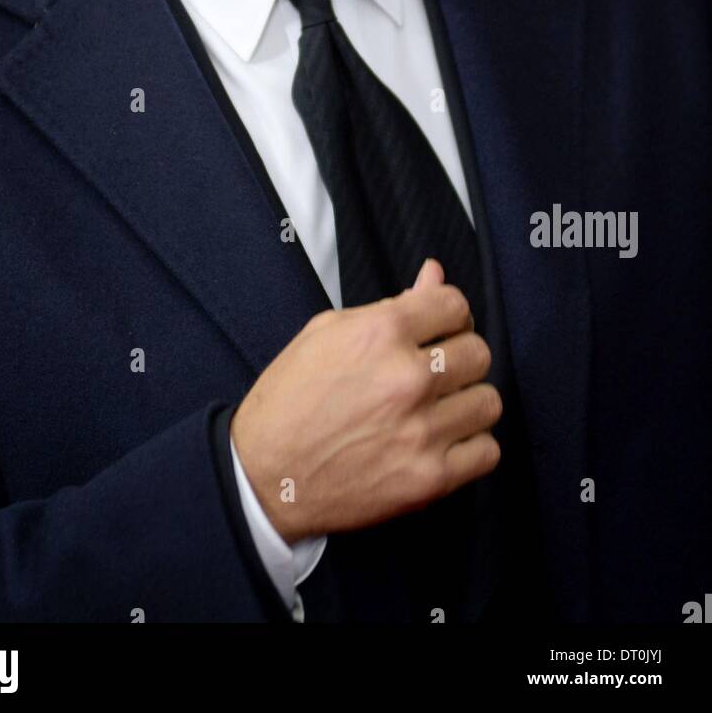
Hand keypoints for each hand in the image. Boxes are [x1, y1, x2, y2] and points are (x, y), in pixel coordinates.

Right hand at [230, 258, 500, 542]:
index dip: (449, 315)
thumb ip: (390, 304)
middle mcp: (408, 378)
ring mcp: (421, 431)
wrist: (265, 475)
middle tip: (436, 371)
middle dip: (459, 356)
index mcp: (380, 333)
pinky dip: (471, 446)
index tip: (440, 329)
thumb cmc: (291, 400)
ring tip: (441, 408)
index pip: (455, 305)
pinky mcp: (429, 478)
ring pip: (488, 401)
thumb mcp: (327, 332)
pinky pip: (487, 451)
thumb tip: (434, 275)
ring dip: (468, 402)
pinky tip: (444, 440)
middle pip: (478, 352)